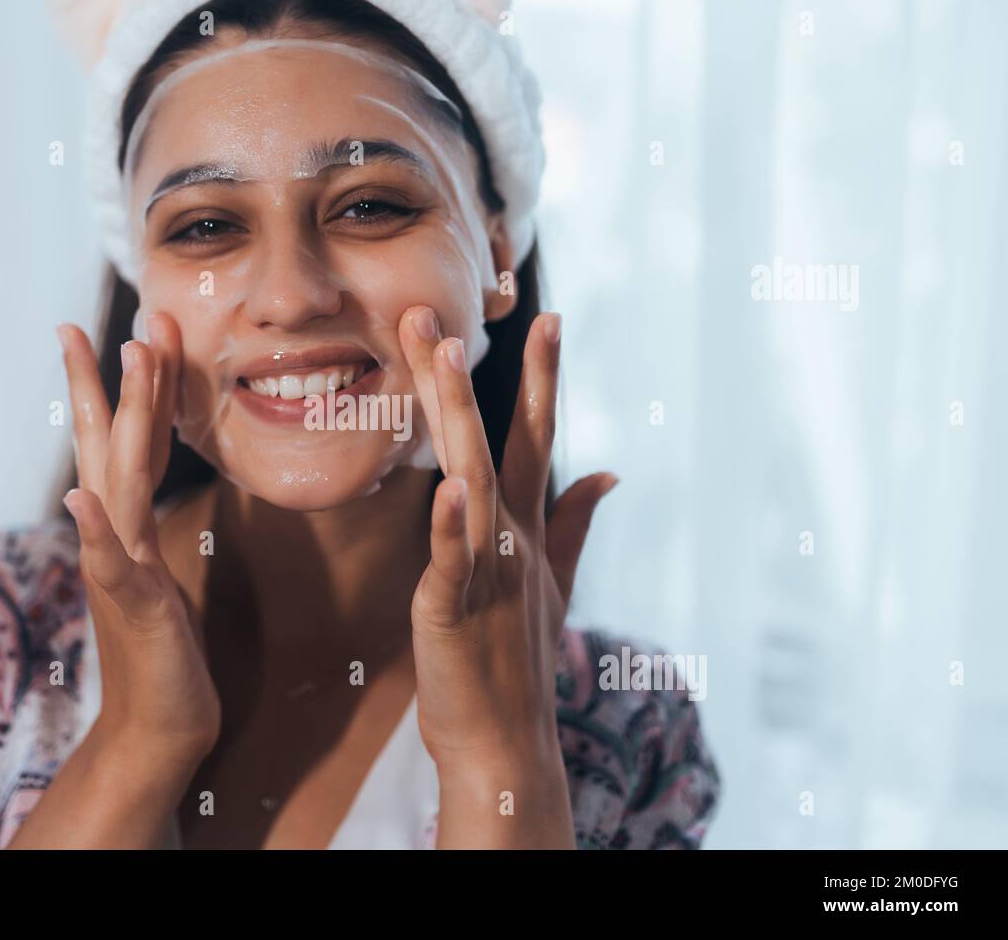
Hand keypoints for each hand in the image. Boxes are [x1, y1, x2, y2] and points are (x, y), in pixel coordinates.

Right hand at [57, 317, 220, 769]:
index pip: (126, 445)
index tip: (131, 329)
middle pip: (112, 445)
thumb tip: (123, 502)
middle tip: (100, 317)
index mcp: (128, 530)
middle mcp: (117, 539)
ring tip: (122, 356)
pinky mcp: (137, 612)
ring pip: (120, 480)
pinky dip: (95, 532)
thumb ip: (137, 538)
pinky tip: (79, 499)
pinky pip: (112, 566)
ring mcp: (122, 572)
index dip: (128, 388)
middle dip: (111, 379)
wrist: (158, 733)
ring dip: (121, 417)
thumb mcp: (159, 584)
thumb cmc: (165, 660)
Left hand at [397, 306, 616, 846]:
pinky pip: (453, 562)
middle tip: (444, 311)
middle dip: (467, 377)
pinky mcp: (454, 612)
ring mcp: (487, 572)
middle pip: (491, 442)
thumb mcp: (554, 583)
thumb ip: (576, 524)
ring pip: (471, 481)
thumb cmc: (516, 661)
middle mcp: (510, 540)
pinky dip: (452, 527)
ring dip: (458, 420)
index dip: (544, 379)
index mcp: (525, 530)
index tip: (550, 318)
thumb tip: (609, 472)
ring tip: (447, 358)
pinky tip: (448, 486)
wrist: (504, 743)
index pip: (536, 439)